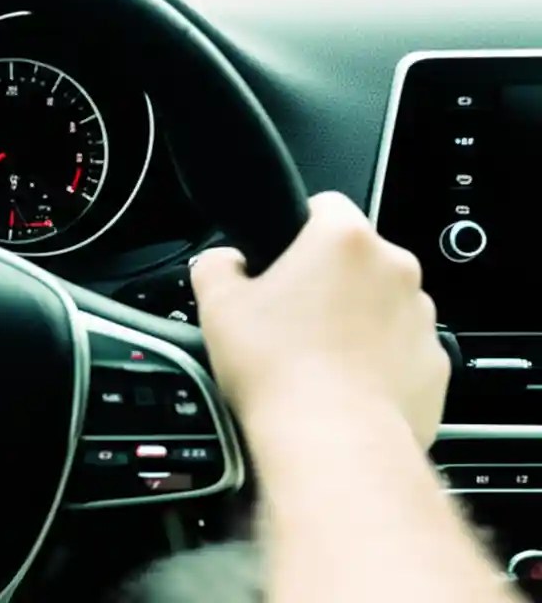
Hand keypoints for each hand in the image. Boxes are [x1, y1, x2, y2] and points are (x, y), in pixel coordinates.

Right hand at [190, 192, 449, 447]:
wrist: (332, 444)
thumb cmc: (279, 371)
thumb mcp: (216, 305)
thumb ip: (215, 265)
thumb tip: (223, 262)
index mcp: (343, 239)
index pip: (323, 205)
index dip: (295, 231)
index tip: (278, 262)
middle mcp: (394, 269)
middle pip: (354, 260)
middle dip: (324, 282)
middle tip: (286, 320)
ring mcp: (421, 317)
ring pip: (380, 305)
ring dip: (352, 321)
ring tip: (312, 359)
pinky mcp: (434, 364)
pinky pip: (400, 351)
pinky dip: (375, 362)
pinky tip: (340, 386)